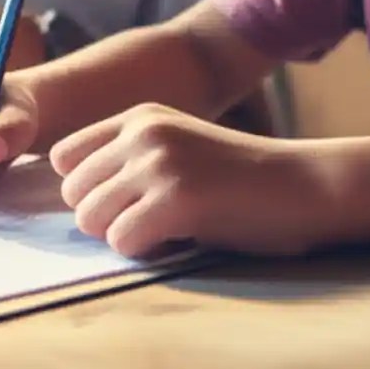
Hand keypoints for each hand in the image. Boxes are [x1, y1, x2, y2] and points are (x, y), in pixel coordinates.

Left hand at [50, 104, 331, 257]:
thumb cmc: (242, 178)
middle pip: (73, 193)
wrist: (305, 184)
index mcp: (139, 116)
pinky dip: (144, 252)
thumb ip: (130, 161)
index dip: (86, 190)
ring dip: (122, 235)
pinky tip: (178, 239)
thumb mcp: (178, 148)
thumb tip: (77, 202)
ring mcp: (158, 164)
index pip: (64, 157)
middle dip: (103, 218)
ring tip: (165, 230)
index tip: (123, 202)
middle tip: (148, 222)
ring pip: (91, 219)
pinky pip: (121, 241)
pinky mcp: (175, 199)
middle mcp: (142, 133)